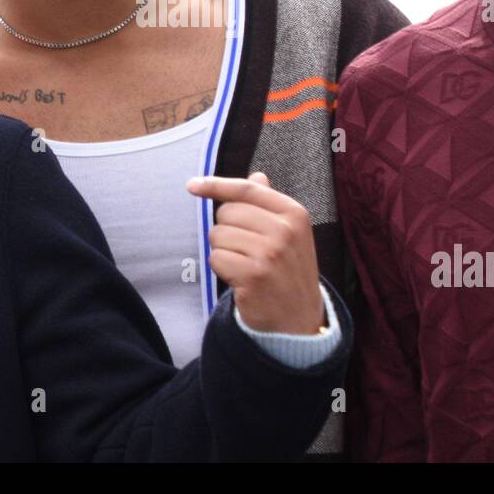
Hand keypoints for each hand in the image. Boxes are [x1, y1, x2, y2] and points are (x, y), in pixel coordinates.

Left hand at [186, 172, 324, 334]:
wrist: (300, 317)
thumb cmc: (288, 269)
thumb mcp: (289, 232)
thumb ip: (269, 204)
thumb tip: (256, 175)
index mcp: (294, 213)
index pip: (246, 189)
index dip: (216, 185)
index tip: (193, 185)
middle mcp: (284, 230)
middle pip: (227, 212)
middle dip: (226, 230)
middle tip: (245, 250)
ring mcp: (269, 253)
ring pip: (218, 235)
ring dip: (224, 251)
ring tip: (245, 265)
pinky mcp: (253, 276)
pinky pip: (216, 259)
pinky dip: (222, 269)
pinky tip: (240, 278)